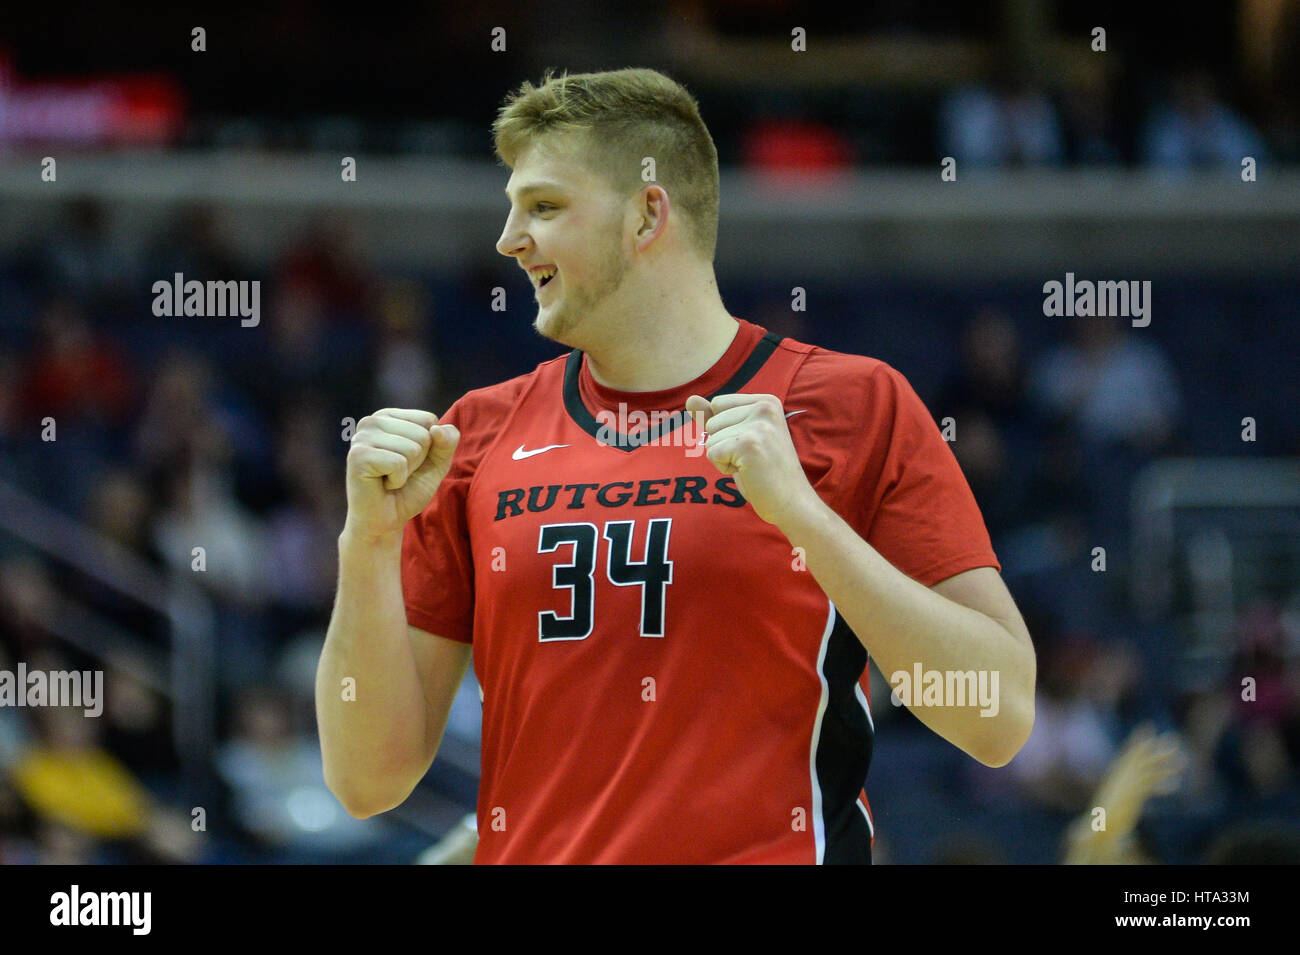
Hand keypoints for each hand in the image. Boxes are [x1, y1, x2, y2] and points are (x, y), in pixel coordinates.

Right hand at [344, 408, 459, 543]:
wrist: (385, 520)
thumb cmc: (408, 489)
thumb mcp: (437, 463)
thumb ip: (447, 442)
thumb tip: (438, 428)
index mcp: (388, 416)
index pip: (429, 420)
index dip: (428, 447)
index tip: (408, 461)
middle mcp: (371, 421)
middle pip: (423, 434)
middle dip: (418, 461)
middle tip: (397, 473)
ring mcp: (361, 437)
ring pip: (413, 448)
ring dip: (407, 471)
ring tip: (389, 478)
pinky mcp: (358, 456)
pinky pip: (399, 463)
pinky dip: (397, 480)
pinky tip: (382, 484)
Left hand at [685, 393, 817, 526]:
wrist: (790, 502)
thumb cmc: (763, 471)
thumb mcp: (739, 437)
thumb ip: (715, 417)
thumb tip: (690, 399)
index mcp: (766, 401)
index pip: (718, 404)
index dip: (725, 429)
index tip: (751, 444)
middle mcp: (765, 407)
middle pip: (712, 422)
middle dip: (723, 445)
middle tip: (752, 458)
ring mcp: (758, 425)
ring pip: (710, 438)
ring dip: (724, 457)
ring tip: (751, 465)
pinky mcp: (748, 444)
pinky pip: (712, 453)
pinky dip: (724, 468)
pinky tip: (748, 472)